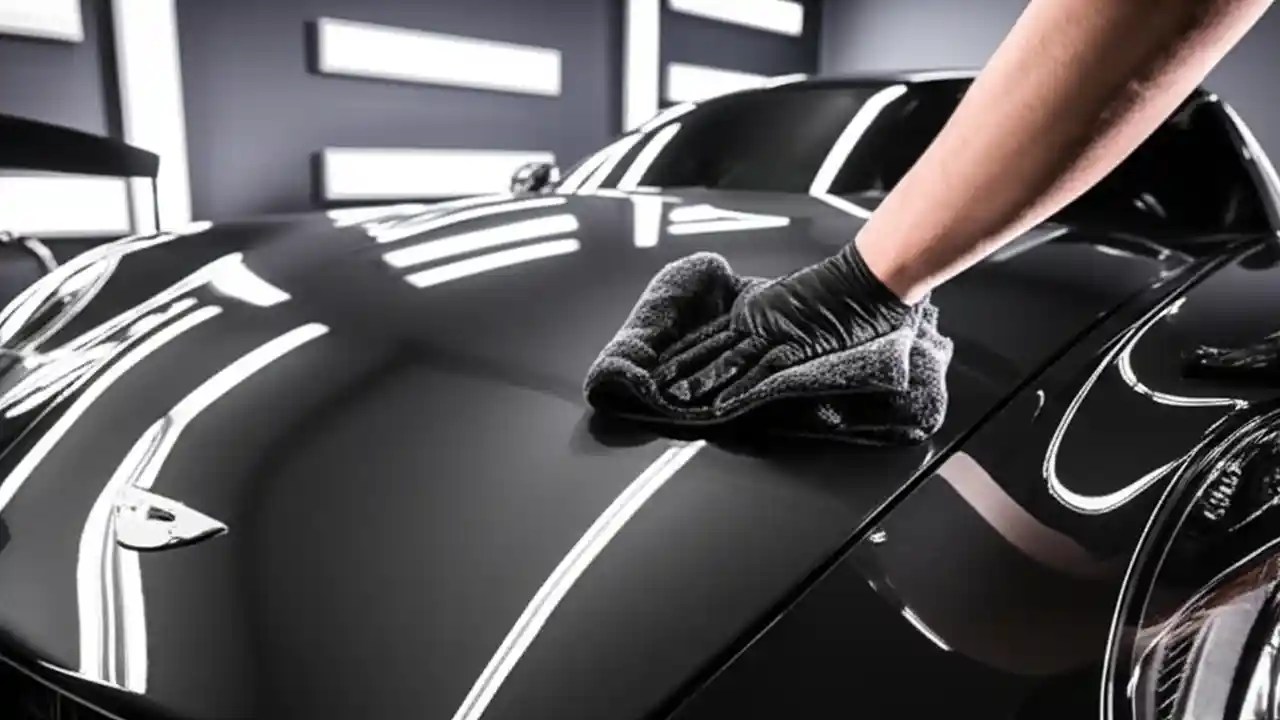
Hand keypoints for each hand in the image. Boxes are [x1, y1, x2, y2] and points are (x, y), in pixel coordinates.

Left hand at [655, 243, 910, 405]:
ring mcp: (772, 334)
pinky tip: (720, 403)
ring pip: (727, 361)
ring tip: (676, 397)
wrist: (862, 281)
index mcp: (754, 311)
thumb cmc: (837, 291)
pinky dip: (740, 389)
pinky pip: (761, 372)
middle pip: (711, 349)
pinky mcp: (792, 348)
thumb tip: (755, 334)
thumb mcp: (791, 302)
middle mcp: (756, 321)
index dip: (685, 352)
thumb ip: (770, 317)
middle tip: (656, 386)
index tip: (664, 364)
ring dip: (700, 382)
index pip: (711, 336)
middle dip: (682, 369)